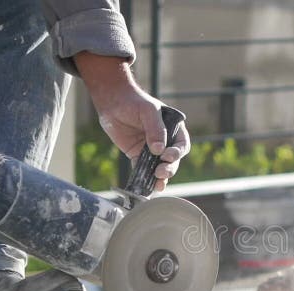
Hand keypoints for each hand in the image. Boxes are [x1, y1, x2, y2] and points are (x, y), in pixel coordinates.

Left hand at [74, 52, 188, 191]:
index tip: (167, 156)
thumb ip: (155, 129)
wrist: (113, 102)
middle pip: (172, 160)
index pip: (181, 145)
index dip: (177, 153)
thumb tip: (159, 150)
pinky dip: (144, 178)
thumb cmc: (133, 101)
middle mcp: (165, 141)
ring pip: (159, 167)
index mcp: (173, 129)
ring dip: (160, 177)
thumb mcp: (148, 111)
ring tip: (158, 185)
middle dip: (169, 168)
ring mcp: (151, 150)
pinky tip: (146, 186)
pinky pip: (143, 169)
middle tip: (160, 172)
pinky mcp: (137, 155)